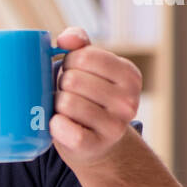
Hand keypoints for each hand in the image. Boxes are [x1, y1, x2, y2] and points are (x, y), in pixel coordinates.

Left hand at [49, 27, 142, 169]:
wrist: (97, 142)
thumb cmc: (89, 97)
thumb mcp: (91, 68)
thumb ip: (80, 45)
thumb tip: (65, 40)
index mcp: (129, 75)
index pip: (84, 55)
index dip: (69, 62)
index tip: (73, 71)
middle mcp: (128, 100)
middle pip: (72, 79)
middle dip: (62, 84)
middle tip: (69, 93)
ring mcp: (115, 125)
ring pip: (66, 102)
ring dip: (57, 105)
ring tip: (66, 109)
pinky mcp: (96, 145)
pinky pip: (66, 129)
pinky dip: (56, 125)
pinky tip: (58, 123)